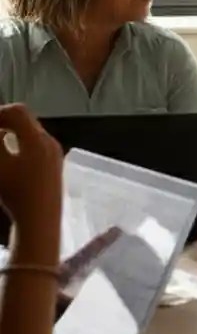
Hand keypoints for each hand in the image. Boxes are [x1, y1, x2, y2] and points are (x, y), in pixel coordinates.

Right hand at [0, 104, 62, 238]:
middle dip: (2, 122)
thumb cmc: (16, 193)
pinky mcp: (54, 165)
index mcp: (38, 140)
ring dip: (10, 133)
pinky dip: (19, 143)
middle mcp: (50, 143)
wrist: (40, 222)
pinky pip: (35, 144)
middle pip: (25, 120)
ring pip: (30, 132)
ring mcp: (55, 154)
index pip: (18, 112)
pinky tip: (8, 157)